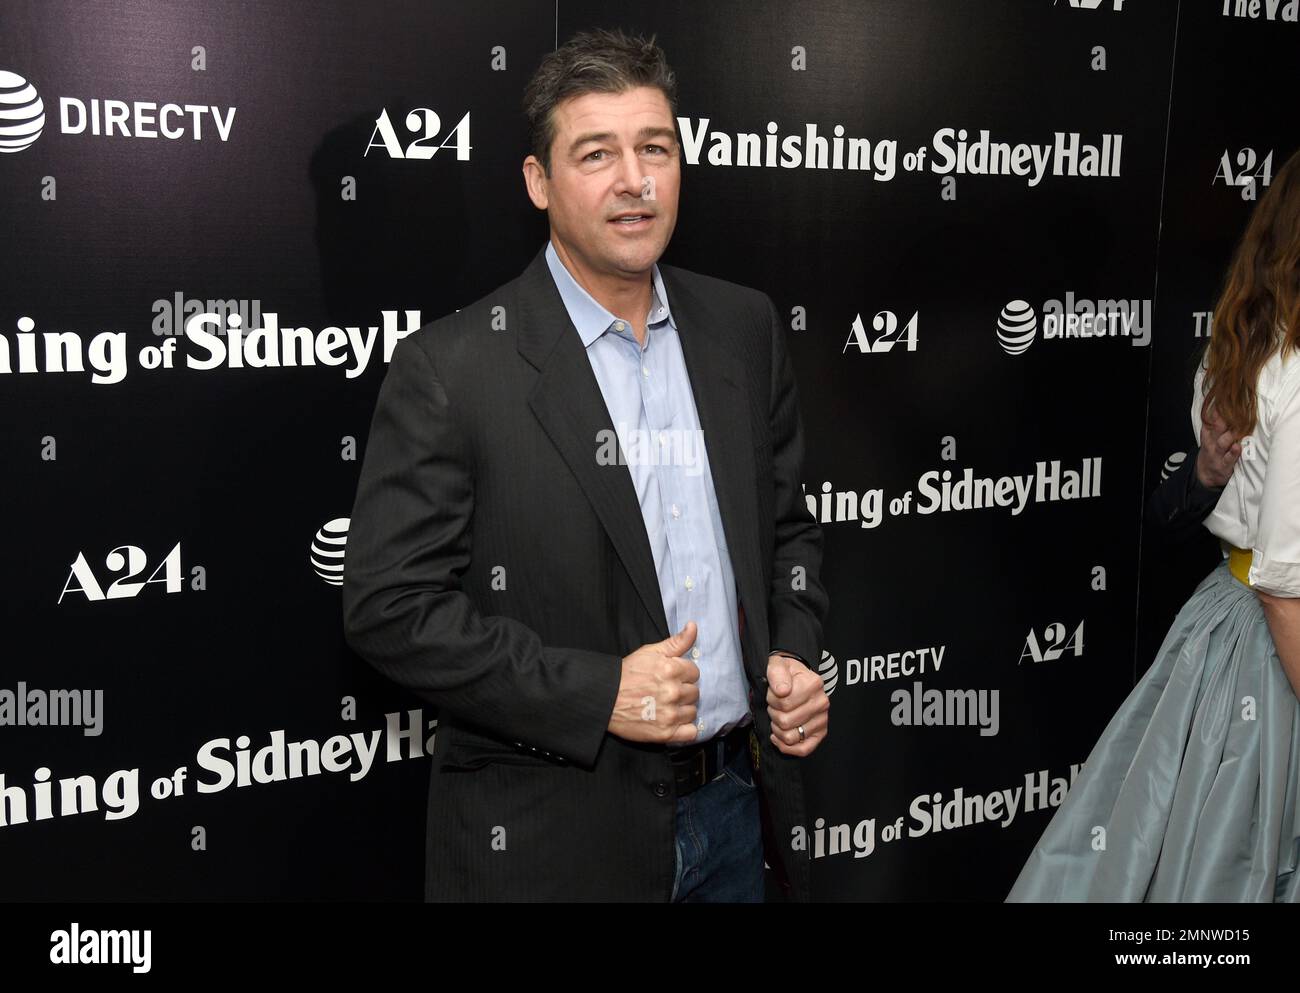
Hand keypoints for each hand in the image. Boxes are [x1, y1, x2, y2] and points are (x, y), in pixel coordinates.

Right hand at [608, 622, 700, 743]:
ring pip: (693, 711)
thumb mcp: (650, 652)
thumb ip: (676, 642)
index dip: (683, 674)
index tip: (670, 678)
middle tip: (666, 692)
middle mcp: (673, 692)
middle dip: (683, 691)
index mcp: (671, 669)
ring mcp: (670, 714)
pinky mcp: (665, 733)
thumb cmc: (627, 674)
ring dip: (683, 710)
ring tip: (667, 707)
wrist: (605, 700)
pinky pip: (691, 732)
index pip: (695, 672)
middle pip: (695, 692)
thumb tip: (693, 626)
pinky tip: (673, 722)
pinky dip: (685, 729)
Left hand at [766, 652, 827, 755]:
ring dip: (778, 730)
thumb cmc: (786, 673)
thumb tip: (782, 691)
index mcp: (813, 684)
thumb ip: (777, 673)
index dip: (771, 700)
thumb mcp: (778, 665)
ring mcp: (822, 719)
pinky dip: (787, 747)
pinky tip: (779, 737)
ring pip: (791, 737)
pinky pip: (803, 749)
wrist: (797, 677)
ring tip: (779, 718)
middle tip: (776, 706)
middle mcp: (822, 702)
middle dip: (773, 714)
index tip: (773, 693)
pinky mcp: (821, 733)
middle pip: (785, 722)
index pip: (783, 703)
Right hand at [1196, 407, 1240, 488]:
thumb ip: (1217, 421)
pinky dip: (1233, 453)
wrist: (1205, 473)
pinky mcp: (1223, 465)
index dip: (1219, 408)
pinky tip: (1237, 447)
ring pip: (1223, 442)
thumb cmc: (1213, 450)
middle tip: (1236, 410)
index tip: (1227, 398)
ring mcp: (1217, 453)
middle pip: (1217, 427)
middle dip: (1226, 418)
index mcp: (1208, 432)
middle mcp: (1211, 441)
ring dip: (1231, 435)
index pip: (1211, 417)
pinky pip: (1228, 458)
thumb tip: (1226, 403)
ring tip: (1239, 428)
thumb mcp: (1210, 435)